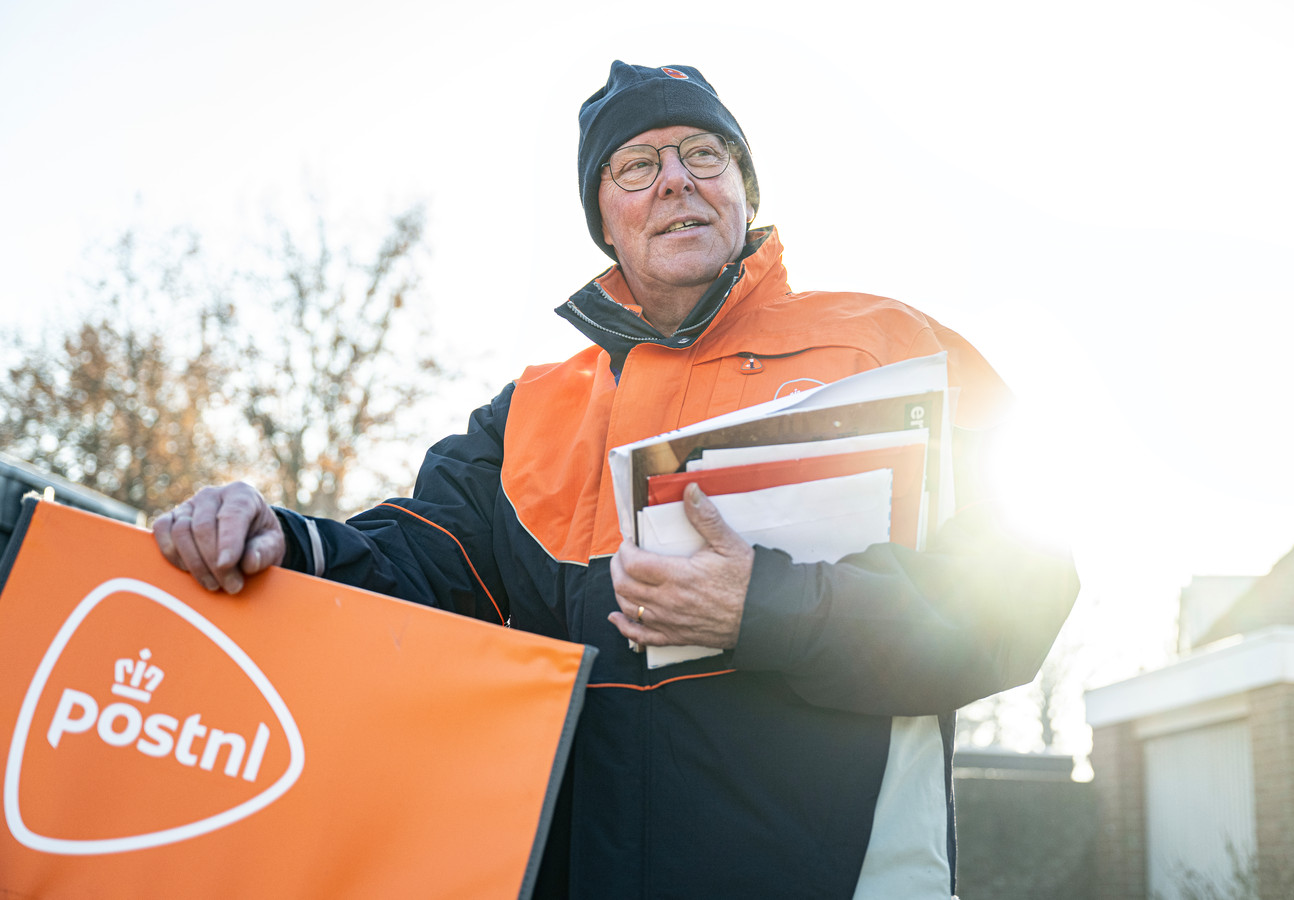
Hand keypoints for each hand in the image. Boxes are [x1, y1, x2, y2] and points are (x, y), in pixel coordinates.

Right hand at [153, 482, 284, 593]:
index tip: (227, 565)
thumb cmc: (260, 540)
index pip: (231, 515)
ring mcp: (188, 505)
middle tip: (230, 586)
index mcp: (241, 494)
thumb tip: (249, 562)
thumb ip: (265, 551)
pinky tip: (189, 571)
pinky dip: (171, 554)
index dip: (228, 542)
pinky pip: (161, 531)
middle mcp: (212, 495)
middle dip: (213, 562)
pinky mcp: (170, 518)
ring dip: (194, 563)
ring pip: (180, 531)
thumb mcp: (273, 545)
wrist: (245, 538)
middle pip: (203, 526)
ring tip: (213, 584)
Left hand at [608, 484, 753, 648]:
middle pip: (625, 585)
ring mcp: (671, 621)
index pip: (634, 563)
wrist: (764, 615)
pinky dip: (625, 627)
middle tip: (622, 556)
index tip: (628, 542)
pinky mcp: (677, 636)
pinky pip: (643, 636)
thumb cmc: (748, 581)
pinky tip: (618, 617)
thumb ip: (705, 517)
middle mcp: (669, 601)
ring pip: (629, 608)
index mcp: (678, 576)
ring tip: (622, 576)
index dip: (624, 550)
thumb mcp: (728, 544)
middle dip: (617, 567)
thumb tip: (690, 490)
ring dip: (620, 591)